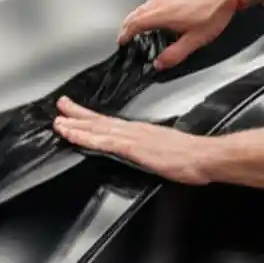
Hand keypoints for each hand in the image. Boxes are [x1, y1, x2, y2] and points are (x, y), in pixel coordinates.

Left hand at [52, 97, 215, 184]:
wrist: (205, 156)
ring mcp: (132, 137)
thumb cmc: (191, 156)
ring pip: (97, 129)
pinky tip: (73, 135)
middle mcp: (133, 130)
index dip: (90, 116)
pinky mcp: (133, 148)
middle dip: (77, 114)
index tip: (75, 111)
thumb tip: (143, 152)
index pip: (110, 122)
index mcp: (140, 131)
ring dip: (75, 125)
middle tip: (59, 105)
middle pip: (99, 120)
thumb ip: (150, 148)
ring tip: (58, 121)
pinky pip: (103, 142)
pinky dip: (85, 137)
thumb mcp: (165, 149)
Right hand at [117, 0, 239, 69]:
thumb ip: (174, 54)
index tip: (122, 43)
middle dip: (126, 28)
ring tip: (136, 30)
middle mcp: (159, 4)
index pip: (133, 24)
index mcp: (160, 15)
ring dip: (135, 20)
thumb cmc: (212, 12)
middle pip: (133, 15)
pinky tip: (153, 20)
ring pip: (141, 8)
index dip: (125, 35)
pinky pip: (150, 4)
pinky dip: (144, 13)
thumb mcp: (194, 40)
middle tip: (126, 39)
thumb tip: (160, 64)